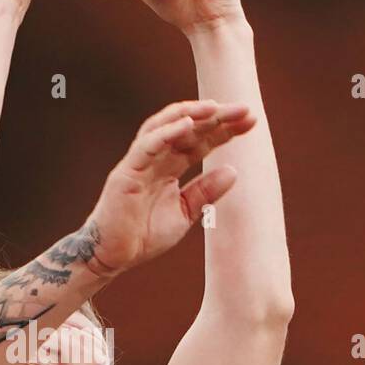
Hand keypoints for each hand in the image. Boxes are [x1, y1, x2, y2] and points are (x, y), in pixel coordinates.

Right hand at [84, 99, 255, 276]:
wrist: (113, 256)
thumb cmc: (143, 235)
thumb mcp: (184, 213)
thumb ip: (206, 192)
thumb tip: (234, 171)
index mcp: (170, 166)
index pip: (200, 140)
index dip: (224, 129)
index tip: (251, 121)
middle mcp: (155, 158)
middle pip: (187, 128)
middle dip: (216, 116)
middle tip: (244, 109)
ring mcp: (139, 162)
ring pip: (165, 127)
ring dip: (191, 114)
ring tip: (215, 108)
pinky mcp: (126, 172)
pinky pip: (146, 146)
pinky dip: (166, 133)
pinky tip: (187, 124)